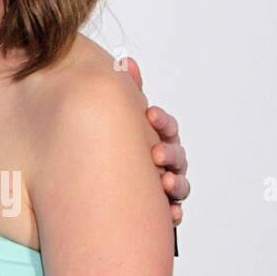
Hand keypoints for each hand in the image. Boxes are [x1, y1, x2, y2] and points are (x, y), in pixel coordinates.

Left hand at [121, 57, 189, 224]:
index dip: (162, 121)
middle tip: (156, 155)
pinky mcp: (158, 209)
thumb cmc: (116, 146)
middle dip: (170, 154)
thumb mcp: (121, 119)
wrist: (97, 188)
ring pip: (179, 184)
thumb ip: (127, 93)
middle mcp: (164, 161)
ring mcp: (165, 184)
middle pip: (177, 155)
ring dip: (177, 183)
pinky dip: (173, 213)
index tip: (150, 115)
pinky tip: (171, 215)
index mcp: (155, 137)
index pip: (166, 127)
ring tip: (167, 183)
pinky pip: (172, 213)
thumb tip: (126, 61)